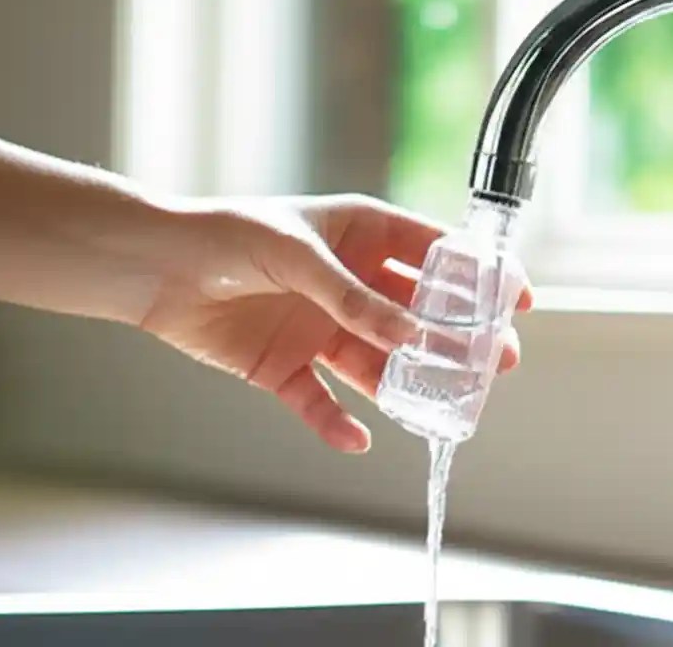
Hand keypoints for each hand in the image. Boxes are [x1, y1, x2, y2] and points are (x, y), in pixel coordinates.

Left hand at [138, 194, 531, 453]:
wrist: (153, 267)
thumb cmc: (226, 235)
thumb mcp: (300, 256)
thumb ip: (355, 297)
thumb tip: (412, 336)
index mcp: (359, 235)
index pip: (434, 253)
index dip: (479, 275)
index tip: (518, 297)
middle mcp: (346, 283)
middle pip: (417, 316)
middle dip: (459, 338)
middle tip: (497, 361)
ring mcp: (318, 326)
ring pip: (379, 362)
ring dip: (409, 383)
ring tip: (447, 404)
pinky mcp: (285, 366)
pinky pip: (322, 402)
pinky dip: (338, 423)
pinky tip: (359, 437)